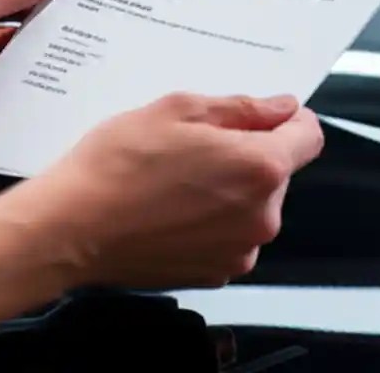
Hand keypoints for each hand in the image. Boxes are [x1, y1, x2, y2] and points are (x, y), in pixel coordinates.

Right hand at [0, 93, 322, 371]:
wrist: (70, 228)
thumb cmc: (116, 165)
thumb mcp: (177, 110)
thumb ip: (241, 108)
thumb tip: (282, 107)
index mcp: (260, 167)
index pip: (309, 136)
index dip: (288, 120)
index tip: (263, 116)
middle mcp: (262, 215)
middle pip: (277, 171)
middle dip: (247, 154)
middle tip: (194, 146)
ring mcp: (240, 249)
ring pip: (252, 205)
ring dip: (228, 189)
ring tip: (175, 179)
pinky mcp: (216, 272)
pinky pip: (229, 235)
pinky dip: (210, 221)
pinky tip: (169, 209)